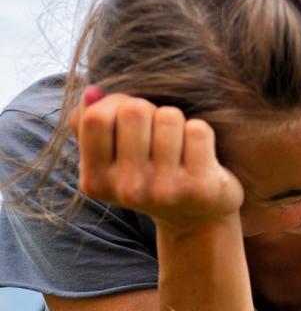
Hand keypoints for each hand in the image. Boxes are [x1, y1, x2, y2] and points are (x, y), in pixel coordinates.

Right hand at [69, 86, 244, 232]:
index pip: (96, 118)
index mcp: (96, 181)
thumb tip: (92, 91)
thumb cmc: (148, 176)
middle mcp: (128, 189)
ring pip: (169, 117)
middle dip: (149, 110)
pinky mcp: (200, 187)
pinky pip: (198, 130)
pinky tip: (199, 155)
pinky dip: (201, 132)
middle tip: (156, 132)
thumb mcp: (111, 158)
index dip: (115, 104)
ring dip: (176, 122)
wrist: (195, 219)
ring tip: (177, 145)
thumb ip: (90, 124)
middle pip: (134, 110)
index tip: (129, 117)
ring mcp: (165, 190)